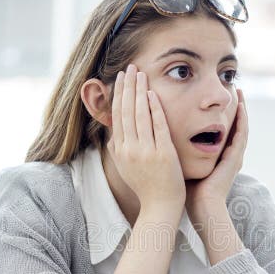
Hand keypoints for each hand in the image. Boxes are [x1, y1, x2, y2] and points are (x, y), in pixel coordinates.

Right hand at [107, 64, 185, 211]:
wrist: (160, 206)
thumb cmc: (146, 187)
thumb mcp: (126, 168)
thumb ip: (119, 151)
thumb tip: (112, 137)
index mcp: (120, 150)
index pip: (117, 116)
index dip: (118, 95)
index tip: (120, 79)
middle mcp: (129, 149)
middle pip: (126, 111)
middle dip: (127, 86)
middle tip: (130, 67)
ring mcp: (146, 151)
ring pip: (139, 114)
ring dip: (139, 91)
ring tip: (140, 73)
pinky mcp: (162, 153)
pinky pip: (157, 126)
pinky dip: (154, 108)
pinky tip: (153, 93)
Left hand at [186, 88, 248, 215]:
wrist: (202, 209)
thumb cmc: (188, 192)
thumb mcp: (183, 166)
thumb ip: (176, 152)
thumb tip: (159, 139)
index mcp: (216, 156)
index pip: (218, 130)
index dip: (216, 113)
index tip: (211, 97)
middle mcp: (228, 154)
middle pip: (231, 125)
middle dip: (232, 107)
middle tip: (231, 87)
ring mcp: (235, 156)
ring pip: (240, 126)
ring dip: (241, 109)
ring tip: (239, 90)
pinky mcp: (236, 159)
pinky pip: (242, 135)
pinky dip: (242, 120)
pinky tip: (241, 107)